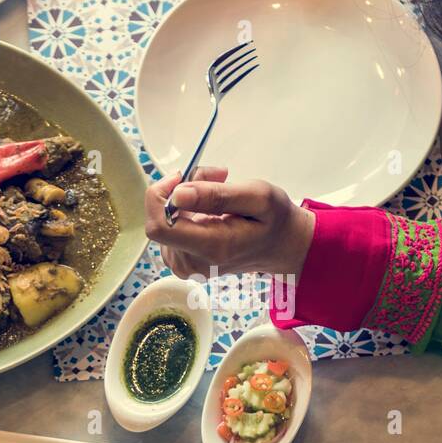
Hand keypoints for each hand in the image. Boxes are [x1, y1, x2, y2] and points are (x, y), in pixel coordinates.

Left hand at [144, 167, 314, 279]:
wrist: (282, 246)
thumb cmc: (275, 219)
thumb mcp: (257, 196)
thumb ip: (215, 195)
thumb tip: (177, 194)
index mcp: (212, 247)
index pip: (159, 225)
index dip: (161, 195)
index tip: (182, 177)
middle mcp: (193, 262)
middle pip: (160, 219)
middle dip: (179, 192)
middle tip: (213, 180)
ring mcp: (186, 265)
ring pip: (164, 221)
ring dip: (184, 201)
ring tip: (218, 196)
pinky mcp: (182, 261)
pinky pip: (169, 228)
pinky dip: (184, 213)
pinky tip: (208, 210)